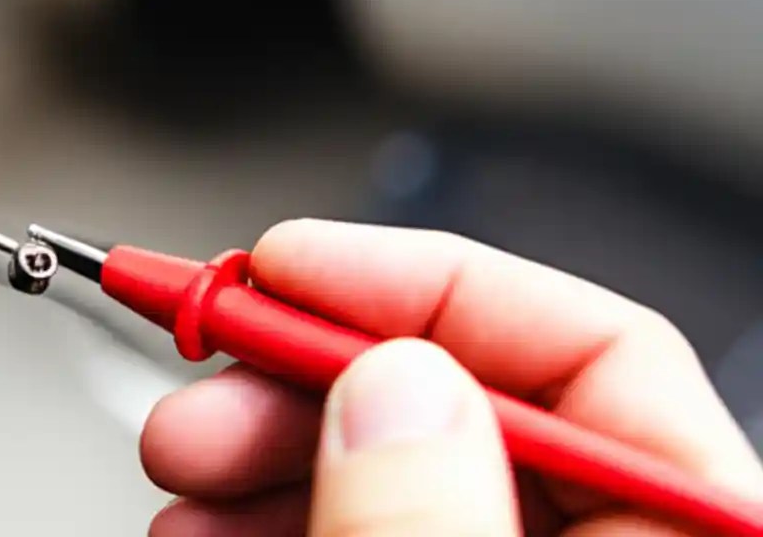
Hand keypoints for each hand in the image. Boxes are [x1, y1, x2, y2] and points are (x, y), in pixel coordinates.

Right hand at [141, 219, 762, 534]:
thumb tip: (392, 389)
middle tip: (202, 382)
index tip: (283, 265)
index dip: (420, 283)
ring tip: (183, 469)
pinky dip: (277, 521)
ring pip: (394, 474)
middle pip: (465, 408)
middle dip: (305, 378)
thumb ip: (439, 527)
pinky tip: (212, 527)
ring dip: (266, 455)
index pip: (593, 350)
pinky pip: (365, 533)